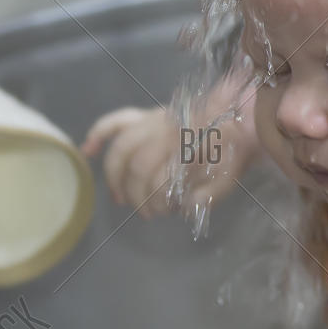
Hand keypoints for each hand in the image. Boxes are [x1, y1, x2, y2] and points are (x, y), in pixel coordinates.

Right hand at [83, 106, 253, 215]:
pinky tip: (87, 151)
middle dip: (137, 194)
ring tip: (119, 197)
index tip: (162, 212)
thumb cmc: (232, 153)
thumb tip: (181, 207)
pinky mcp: (149, 115)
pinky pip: (118, 121)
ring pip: (122, 147)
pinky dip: (100, 134)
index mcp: (189, 145)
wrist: (240, 119)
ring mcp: (155, 120)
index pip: (160, 178)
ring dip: (115, 175)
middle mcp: (167, 130)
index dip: (156, 200)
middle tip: (143, 212)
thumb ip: (206, 196)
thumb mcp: (228, 178)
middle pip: (138, 166)